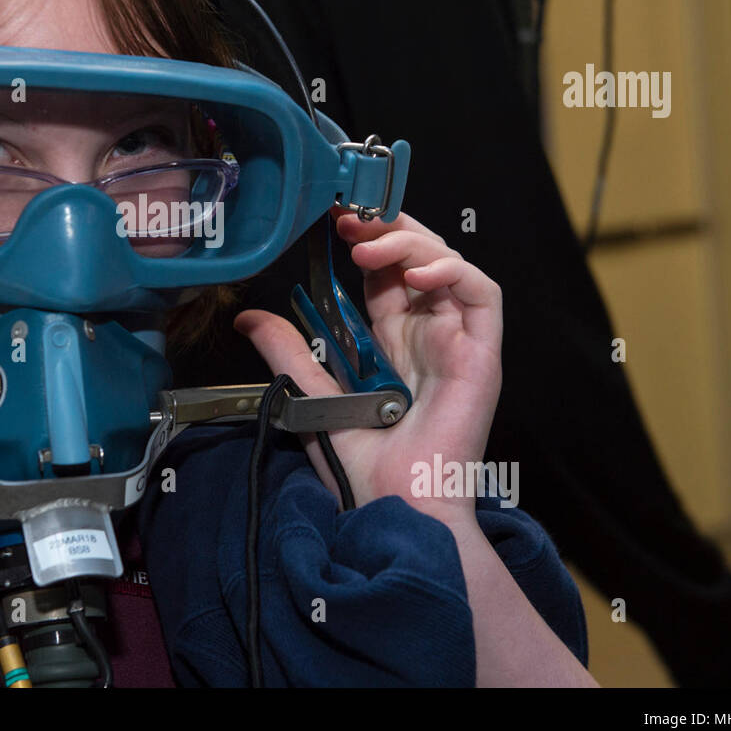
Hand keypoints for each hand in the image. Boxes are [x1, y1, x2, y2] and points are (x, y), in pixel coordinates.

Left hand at [236, 211, 501, 517]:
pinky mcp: (482, 354)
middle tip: (347, 221)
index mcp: (392, 342)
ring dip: (412, 242)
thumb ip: (289, 353)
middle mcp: (427, 334)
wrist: (396, 509)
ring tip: (370, 247)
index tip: (329, 221)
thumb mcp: (313, 397)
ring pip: (449, 264)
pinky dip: (452, 270)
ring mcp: (457, 342)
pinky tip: (413, 275)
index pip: (385, 272)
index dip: (364, 240)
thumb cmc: (365, 471)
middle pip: (420, 256)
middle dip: (387, 228)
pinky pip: (482, 294)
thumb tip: (249, 317)